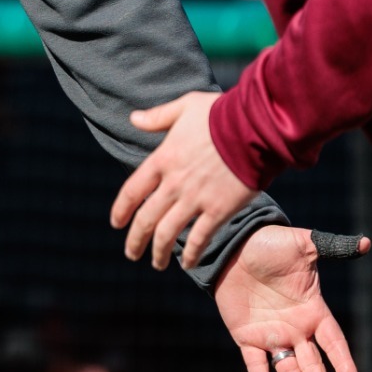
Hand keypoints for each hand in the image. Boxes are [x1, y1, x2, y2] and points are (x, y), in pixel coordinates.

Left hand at [110, 91, 257, 269]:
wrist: (254, 127)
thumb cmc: (221, 113)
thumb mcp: (185, 107)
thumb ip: (158, 117)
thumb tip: (133, 119)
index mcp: (163, 159)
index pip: (132, 191)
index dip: (121, 210)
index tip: (116, 224)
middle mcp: (174, 183)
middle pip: (146, 218)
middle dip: (135, 240)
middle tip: (131, 253)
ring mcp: (195, 199)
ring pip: (167, 233)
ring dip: (158, 252)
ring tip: (156, 263)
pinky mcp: (219, 210)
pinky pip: (199, 238)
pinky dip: (191, 254)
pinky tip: (187, 264)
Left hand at [214, 226, 365, 371]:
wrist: (232, 244)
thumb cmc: (270, 243)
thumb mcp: (302, 244)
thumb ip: (332, 247)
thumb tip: (367, 243)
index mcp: (313, 309)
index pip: (333, 342)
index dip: (342, 362)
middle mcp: (295, 327)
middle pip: (313, 364)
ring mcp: (271, 334)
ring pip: (288, 369)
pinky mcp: (245, 336)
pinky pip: (255, 363)